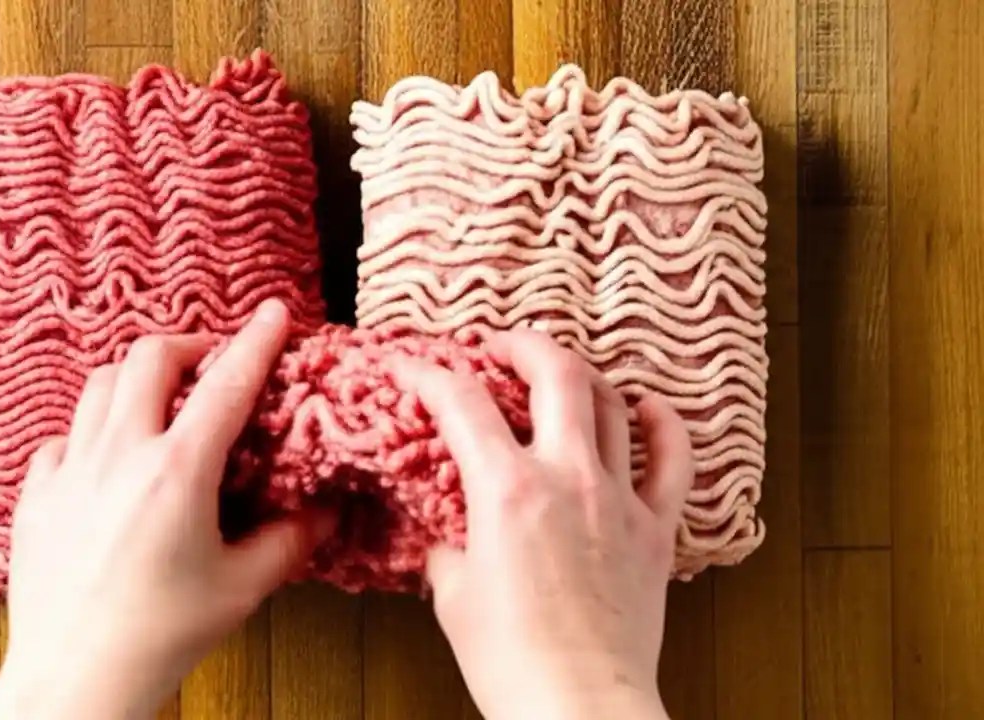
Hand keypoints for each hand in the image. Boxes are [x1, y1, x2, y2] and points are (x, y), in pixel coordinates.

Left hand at [0, 299, 334, 719]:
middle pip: (150, 358)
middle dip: (191, 346)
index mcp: (177, 472)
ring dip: (138, 377)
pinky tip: (110, 456)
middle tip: (215, 363)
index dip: (257, 341)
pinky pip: (63, 436)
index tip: (275, 313)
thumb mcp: (242, 588)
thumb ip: (291, 539)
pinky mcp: (37, 495)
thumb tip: (328, 510)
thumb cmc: (162, 637)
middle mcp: (118, 455)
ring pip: (100, 385)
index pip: (226, 384)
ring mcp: (69, 470)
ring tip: (163, 399)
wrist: (75, 679)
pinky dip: (93, 429)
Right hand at [394, 330, 692, 719]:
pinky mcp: (655, 529)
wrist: (577, 705)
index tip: (410, 365)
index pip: (460, 402)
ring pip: (612, 404)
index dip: (427, 372)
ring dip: (582, 377)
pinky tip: (647, 406)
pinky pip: (673, 459)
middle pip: (555, 372)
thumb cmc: (508, 658)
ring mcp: (619, 498)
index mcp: (506, 489)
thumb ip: (449, 541)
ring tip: (559, 376)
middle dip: (522, 344)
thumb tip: (451, 527)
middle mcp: (567, 477)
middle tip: (499, 346)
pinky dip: (663, 423)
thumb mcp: (452, 591)